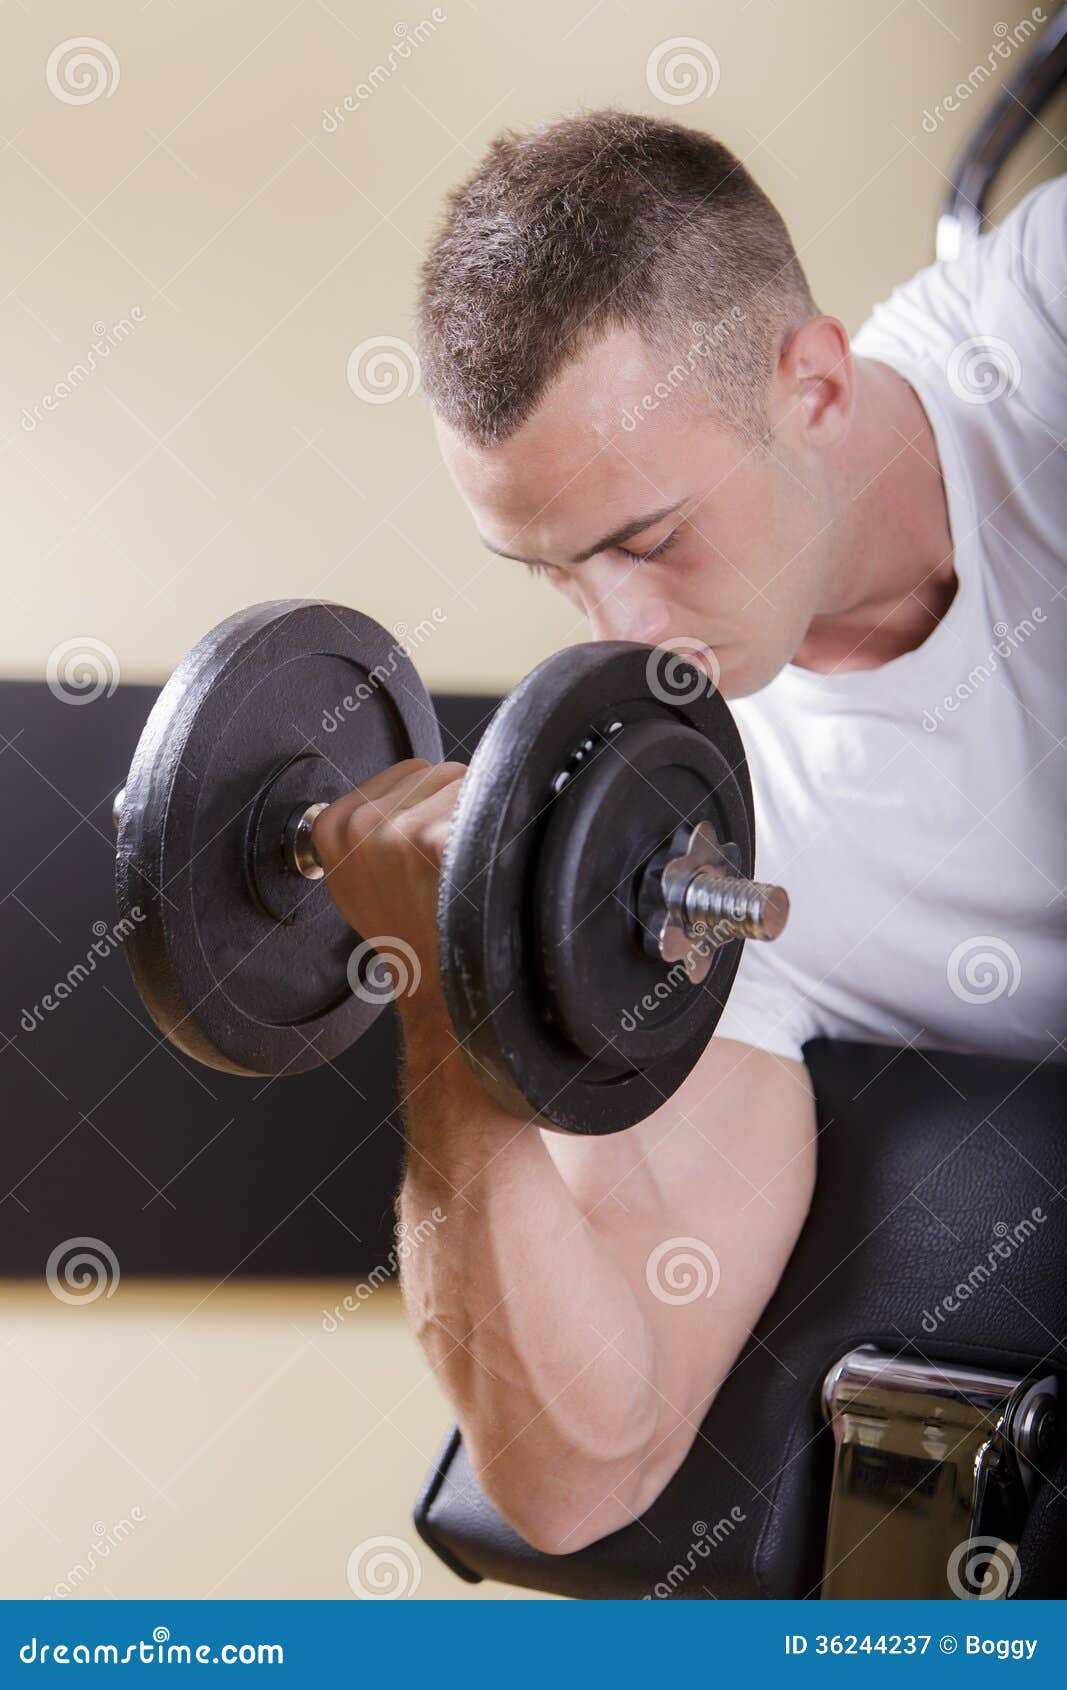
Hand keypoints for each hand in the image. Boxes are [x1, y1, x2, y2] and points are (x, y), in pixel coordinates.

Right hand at [311, 758, 466, 1013]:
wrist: (431, 978)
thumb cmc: (404, 929)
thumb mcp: (356, 877)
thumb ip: (365, 826)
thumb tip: (402, 786)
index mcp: (335, 828)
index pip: (406, 771)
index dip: (427, 798)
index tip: (428, 834)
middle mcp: (361, 825)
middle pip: (437, 773)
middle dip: (451, 805)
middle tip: (448, 856)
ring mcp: (397, 830)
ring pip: (464, 785)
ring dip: (476, 814)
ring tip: (461, 863)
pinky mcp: (434, 838)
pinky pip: (485, 805)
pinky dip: (494, 831)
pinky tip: (477, 865)